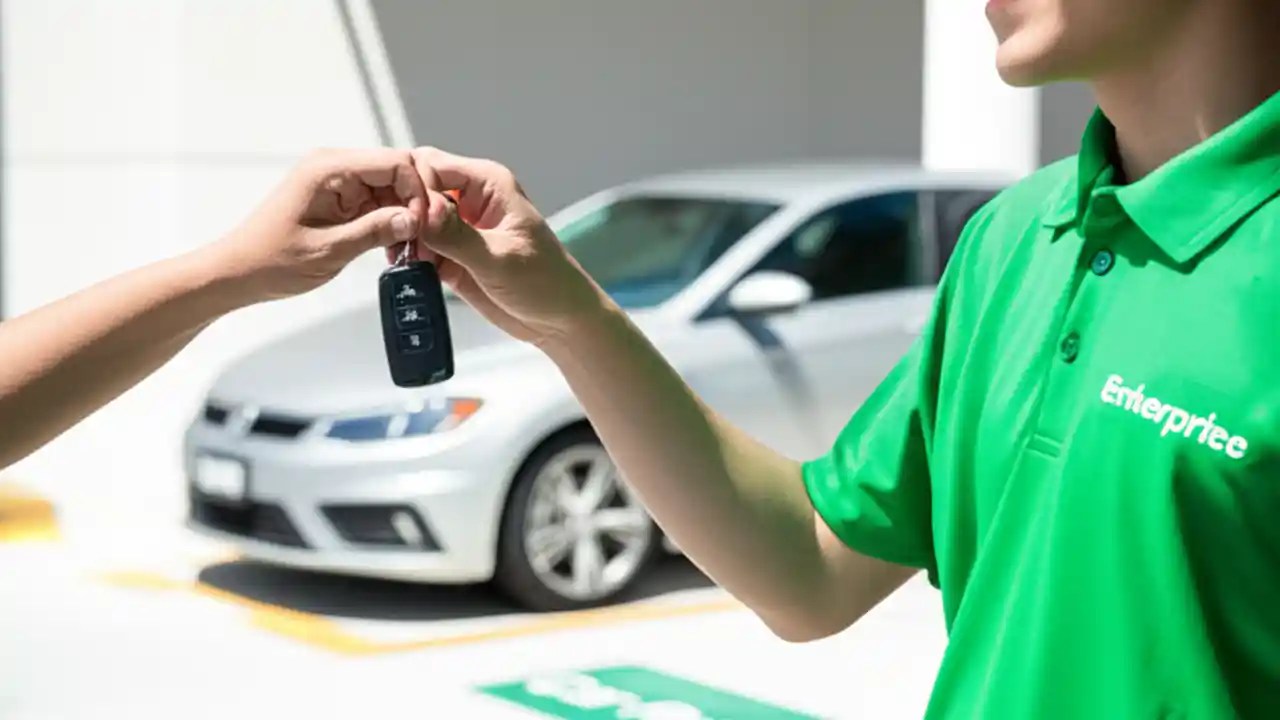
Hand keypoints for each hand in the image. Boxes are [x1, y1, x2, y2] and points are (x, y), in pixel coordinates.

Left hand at [213, 148, 426, 301]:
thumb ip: (373, 232)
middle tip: (421, 238)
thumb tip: (412, 219)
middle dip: (414, 204)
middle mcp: (335, 168)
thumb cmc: (269, 259)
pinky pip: (379, 203)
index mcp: (328, 169)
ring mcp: (339, 183)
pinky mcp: (341, 200)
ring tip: (408, 246)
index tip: (422, 224)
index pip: (394, 162)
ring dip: (404, 216)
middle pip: (397, 172)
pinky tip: (393, 245)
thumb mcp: (328, 250)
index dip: (417, 191)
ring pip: (392, 190)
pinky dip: (391, 223)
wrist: (240, 271)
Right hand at [404, 147, 611, 345]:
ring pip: (414, 218)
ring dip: (404, 236)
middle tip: (398, 240)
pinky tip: (407, 270)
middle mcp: (470, 198)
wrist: (559, 320)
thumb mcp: (500, 259)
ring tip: (401, 258)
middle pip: (418, 187)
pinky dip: (409, 256)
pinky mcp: (451, 254)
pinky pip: (419, 246)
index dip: (414, 189)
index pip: (433, 165)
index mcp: (488, 183)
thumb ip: (458, 236)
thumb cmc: (545, 283)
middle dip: (403, 211)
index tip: (408, 221)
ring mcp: (459, 227)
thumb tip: (423, 211)